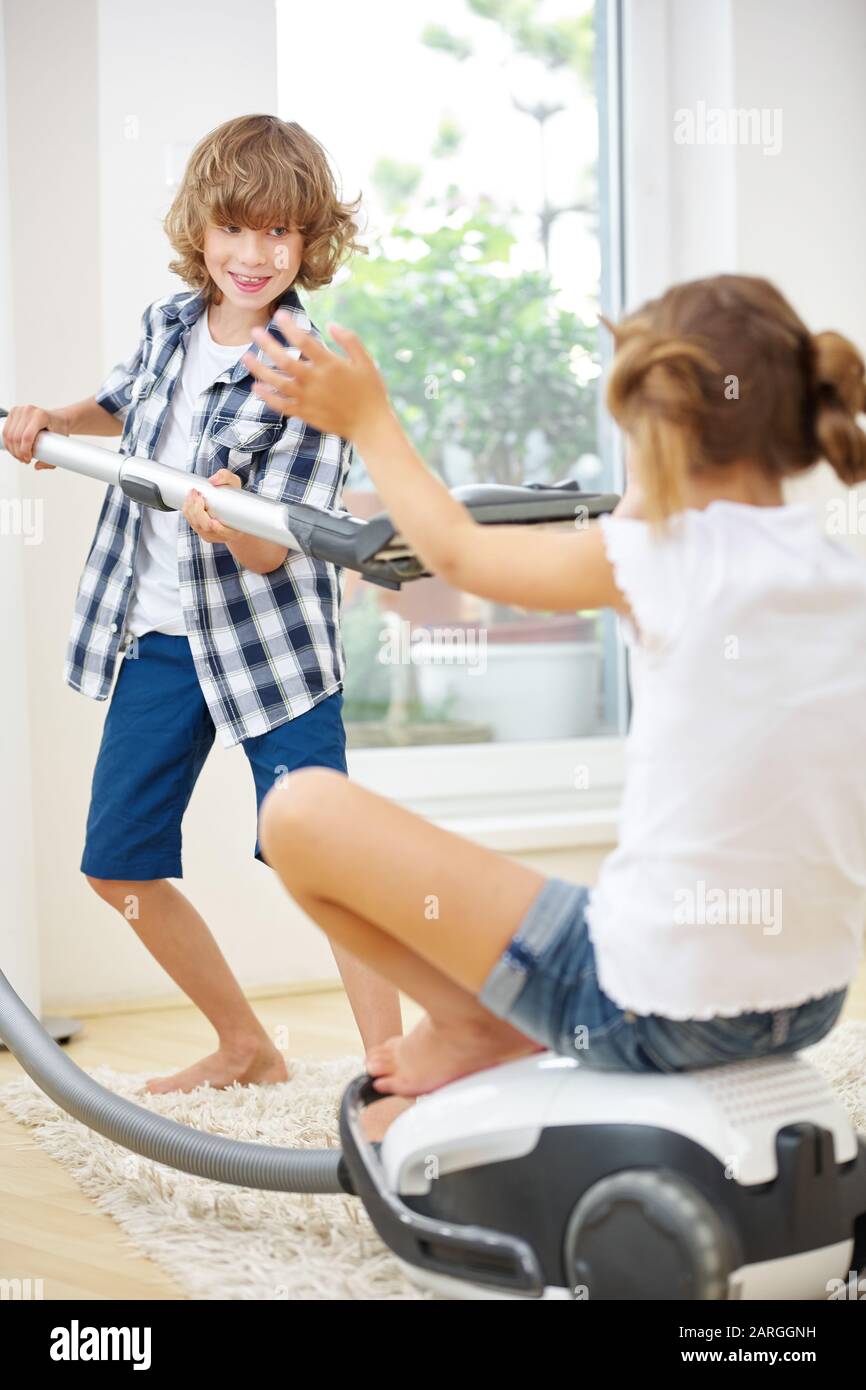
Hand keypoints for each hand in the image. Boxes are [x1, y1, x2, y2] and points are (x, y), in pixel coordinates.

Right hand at [2, 404, 67, 468]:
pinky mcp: (14, 412)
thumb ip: (51, 460)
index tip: (28, 459)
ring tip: (19, 456)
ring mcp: (20, 410)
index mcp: (41, 416)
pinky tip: (13, 449)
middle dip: (18, 452)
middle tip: (24, 460)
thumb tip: (37, 467)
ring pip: (9, 434)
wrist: (58, 419)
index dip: (25, 451)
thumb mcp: (60, 445)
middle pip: (16, 437)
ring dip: (12, 449)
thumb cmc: (59, 430)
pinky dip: (7, 442)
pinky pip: (6, 430)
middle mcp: (29, 410)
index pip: (27, 436)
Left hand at [182, 469, 240, 543]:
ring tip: (192, 493)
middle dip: (198, 511)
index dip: (218, 529)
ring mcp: (211, 535)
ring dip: (191, 509)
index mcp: (236, 529)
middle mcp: (223, 535)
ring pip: (197, 525)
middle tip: (197, 494)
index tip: (213, 520)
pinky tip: (189, 500)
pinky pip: (192, 523)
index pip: (226, 533)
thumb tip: (212, 482)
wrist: (231, 504)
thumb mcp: (234, 482)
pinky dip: (188, 512)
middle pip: (206, 528)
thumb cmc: (234, 494)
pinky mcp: (202, 531)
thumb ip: (225, 477)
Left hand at [243, 312, 390, 439]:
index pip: (303, 341)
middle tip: (254, 331)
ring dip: (259, 369)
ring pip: (277, 382)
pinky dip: (267, 397)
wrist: (370, 426)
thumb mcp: (366, 362)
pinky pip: (281, 405)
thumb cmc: (371, 392)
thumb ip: (349, 340)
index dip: (289, 326)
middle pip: (284, 360)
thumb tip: (331, 324)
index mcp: (330, 365)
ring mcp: (308, 398)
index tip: (279, 315)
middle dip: (267, 344)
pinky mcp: (305, 414)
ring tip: (246, 357)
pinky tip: (256, 387)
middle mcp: (315, 381)